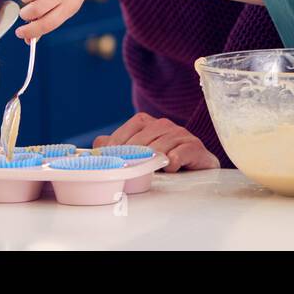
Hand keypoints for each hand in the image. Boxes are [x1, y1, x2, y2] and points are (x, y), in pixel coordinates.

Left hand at [94, 113, 219, 172]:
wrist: (196, 165)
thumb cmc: (162, 157)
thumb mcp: (138, 150)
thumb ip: (116, 146)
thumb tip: (97, 146)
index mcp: (148, 122)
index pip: (130, 129)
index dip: (118, 145)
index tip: (111, 160)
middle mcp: (164, 125)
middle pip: (143, 140)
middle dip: (133, 157)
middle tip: (127, 170)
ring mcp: (180, 134)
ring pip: (159, 147)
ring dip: (152, 161)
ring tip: (148, 171)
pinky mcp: (194, 147)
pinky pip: (179, 154)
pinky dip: (172, 163)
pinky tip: (169, 169)